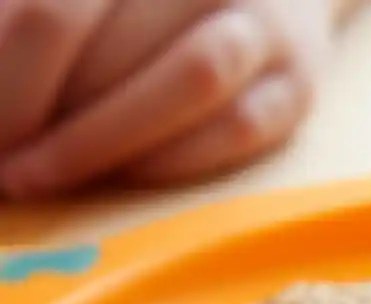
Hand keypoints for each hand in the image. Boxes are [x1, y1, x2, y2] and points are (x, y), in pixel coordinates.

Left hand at [0, 0, 341, 198]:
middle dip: (38, 115)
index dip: (7, 79)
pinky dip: (171, 159)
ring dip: (98, 141)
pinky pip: (237, 128)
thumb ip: (41, 21)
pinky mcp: (299, 85)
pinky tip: (119, 176)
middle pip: (110, 46)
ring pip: (189, 81)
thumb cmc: (150, 0)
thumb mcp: (99, 1)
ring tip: (41, 176)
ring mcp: (265, 26)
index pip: (55, 9)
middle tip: (2, 164)